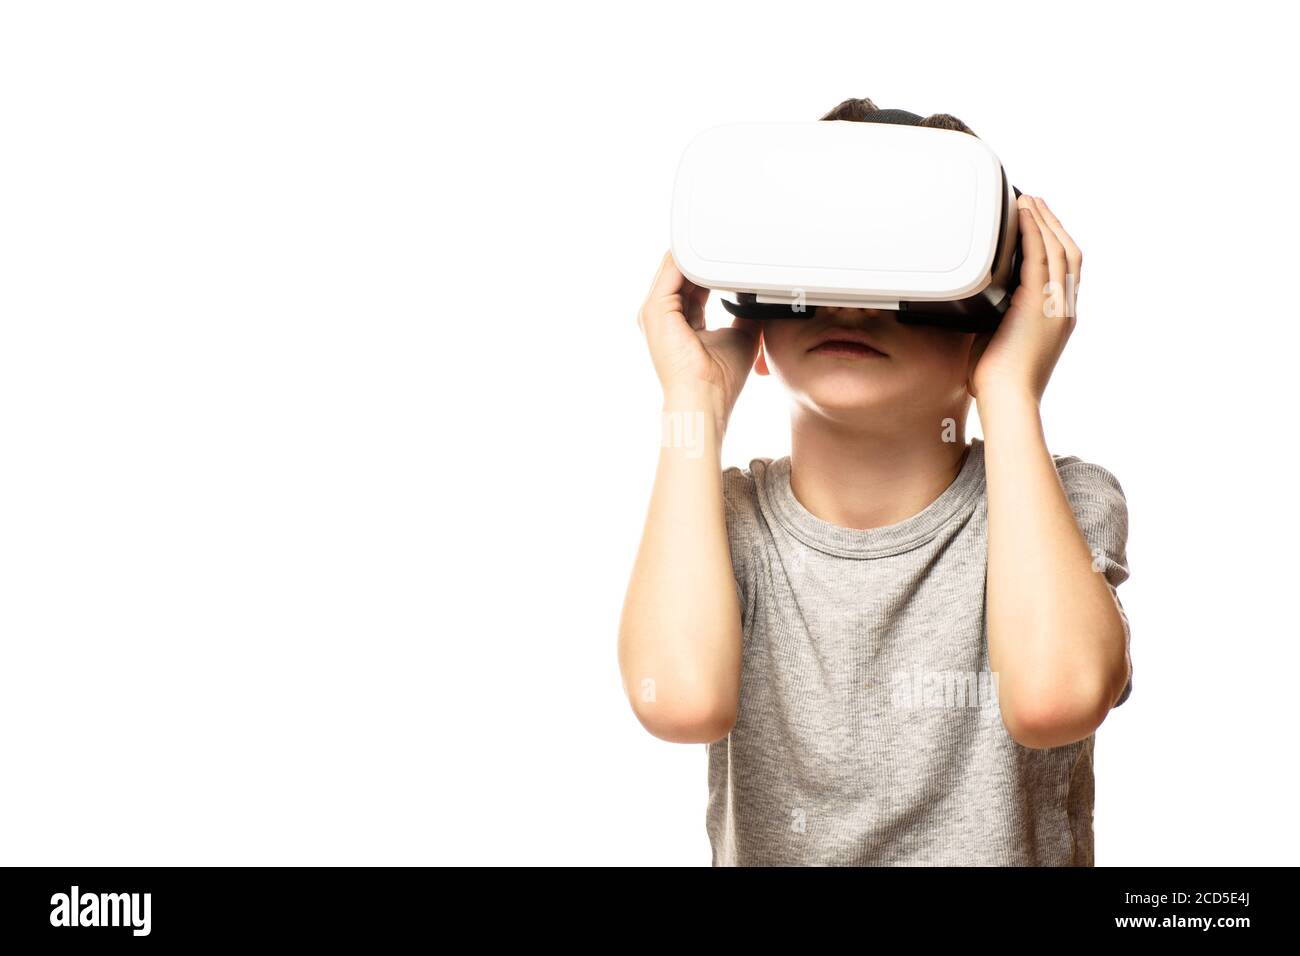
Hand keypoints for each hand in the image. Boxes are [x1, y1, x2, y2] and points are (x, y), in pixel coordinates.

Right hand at [637, 250, 760, 429]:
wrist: (705, 399)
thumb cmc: (720, 379)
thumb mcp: (740, 335)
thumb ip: (744, 311)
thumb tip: (759, 292)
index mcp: (678, 321)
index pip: (693, 283)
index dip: (712, 266)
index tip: (733, 254)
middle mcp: (661, 315)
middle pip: (682, 271)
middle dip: (705, 255)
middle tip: (731, 239)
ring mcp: (654, 312)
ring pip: (675, 266)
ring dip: (697, 251)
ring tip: (722, 238)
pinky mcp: (655, 310)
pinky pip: (672, 270)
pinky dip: (690, 258)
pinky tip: (711, 249)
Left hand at [968, 195, 1081, 402]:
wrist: (1008, 400)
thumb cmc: (998, 382)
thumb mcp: (1000, 342)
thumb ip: (998, 318)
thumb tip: (974, 304)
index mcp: (1059, 318)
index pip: (1066, 271)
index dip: (1057, 243)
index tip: (1043, 224)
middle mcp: (1063, 308)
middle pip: (1068, 252)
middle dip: (1053, 223)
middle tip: (1036, 202)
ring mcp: (1054, 304)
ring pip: (1056, 248)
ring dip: (1042, 220)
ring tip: (1028, 201)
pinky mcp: (1038, 303)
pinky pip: (1038, 256)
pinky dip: (1031, 231)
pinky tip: (1022, 214)